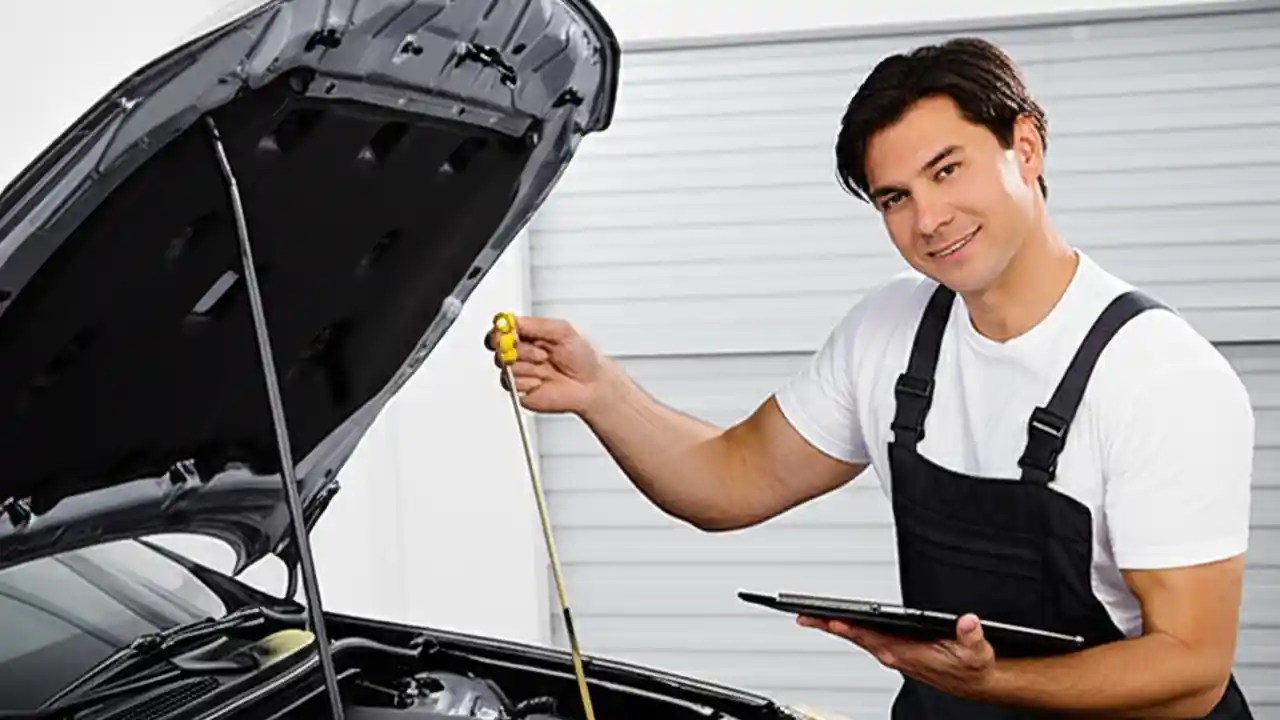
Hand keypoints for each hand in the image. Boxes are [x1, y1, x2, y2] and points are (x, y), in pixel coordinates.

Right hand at [484, 315, 614, 414]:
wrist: (591, 385)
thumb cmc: (582, 358)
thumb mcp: (562, 330)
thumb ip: (536, 324)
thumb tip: (512, 320)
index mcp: (528, 335)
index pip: (501, 329)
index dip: (500, 330)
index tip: (509, 332)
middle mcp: (521, 352)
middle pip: (497, 347)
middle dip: (519, 349)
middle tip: (540, 353)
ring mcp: (519, 371)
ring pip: (505, 365)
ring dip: (528, 366)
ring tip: (546, 367)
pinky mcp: (520, 390)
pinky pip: (511, 384)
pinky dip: (527, 381)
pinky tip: (542, 382)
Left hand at [797, 613, 997, 700]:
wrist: (974, 682)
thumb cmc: (971, 667)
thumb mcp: (976, 651)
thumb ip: (970, 636)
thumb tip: (967, 622)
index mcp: (906, 653)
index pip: (872, 638)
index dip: (851, 629)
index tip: (831, 620)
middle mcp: (895, 654)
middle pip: (856, 637)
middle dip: (830, 626)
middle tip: (805, 616)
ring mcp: (893, 653)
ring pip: (858, 638)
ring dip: (836, 627)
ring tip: (813, 616)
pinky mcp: (895, 651)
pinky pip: (866, 638)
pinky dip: (851, 630)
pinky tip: (840, 623)